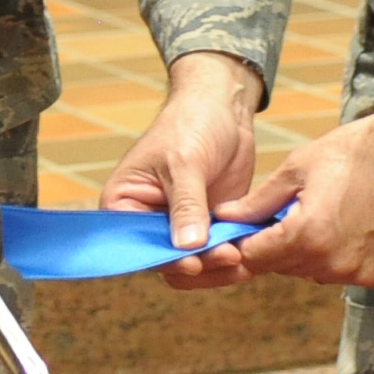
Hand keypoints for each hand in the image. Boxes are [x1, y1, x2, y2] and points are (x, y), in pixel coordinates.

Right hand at [100, 52, 262, 288]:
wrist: (223, 108)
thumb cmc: (190, 122)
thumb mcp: (184, 162)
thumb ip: (186, 205)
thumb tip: (188, 246)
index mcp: (124, 203)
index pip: (136, 244)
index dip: (162, 258)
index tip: (192, 263)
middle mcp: (147, 220)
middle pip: (166, 259)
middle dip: (198, 264)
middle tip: (229, 256)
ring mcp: (179, 225)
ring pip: (193, 262)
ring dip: (217, 265)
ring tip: (243, 256)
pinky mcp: (207, 226)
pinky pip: (215, 252)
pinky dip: (231, 255)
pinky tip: (250, 252)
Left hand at [221, 99, 373, 289]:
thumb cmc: (357, 151)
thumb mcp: (299, 167)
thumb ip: (260, 201)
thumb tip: (226, 216)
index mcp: (308, 235)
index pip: (256, 258)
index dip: (244, 243)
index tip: (243, 231)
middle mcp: (334, 263)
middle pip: (283, 267)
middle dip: (276, 244)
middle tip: (284, 214)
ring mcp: (361, 273)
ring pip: (313, 272)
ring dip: (308, 252)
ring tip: (321, 214)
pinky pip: (346, 273)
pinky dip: (339, 256)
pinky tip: (348, 225)